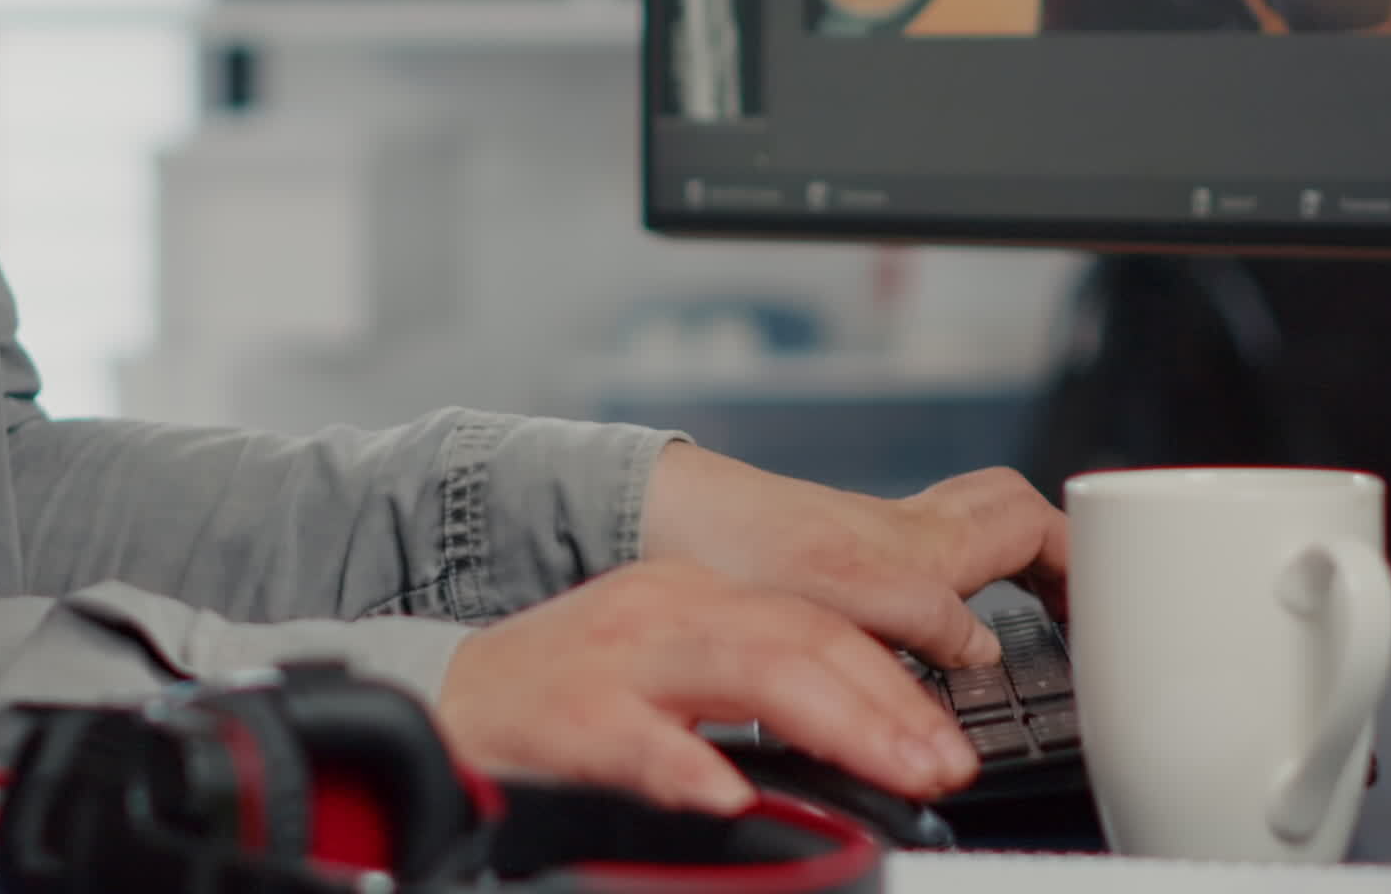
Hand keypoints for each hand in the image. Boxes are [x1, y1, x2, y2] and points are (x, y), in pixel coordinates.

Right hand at [432, 558, 983, 813]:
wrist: (440, 701)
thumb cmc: (561, 697)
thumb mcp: (668, 669)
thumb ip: (753, 692)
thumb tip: (863, 738)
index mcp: (695, 596)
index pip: (820, 624)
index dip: (897, 681)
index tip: (950, 739)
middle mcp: (664, 609)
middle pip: (801, 639)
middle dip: (888, 705)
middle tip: (945, 764)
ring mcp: (615, 658)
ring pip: (745, 669)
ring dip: (834, 722)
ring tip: (892, 771)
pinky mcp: (566, 714)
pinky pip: (637, 736)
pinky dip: (686, 763)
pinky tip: (728, 794)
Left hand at [637, 444, 1070, 669]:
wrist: (659, 520)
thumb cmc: (732, 547)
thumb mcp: (840, 591)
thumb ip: (925, 615)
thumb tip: (987, 655)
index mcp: (922, 543)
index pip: (1035, 526)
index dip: (1082, 561)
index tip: (1112, 607)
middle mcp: (908, 534)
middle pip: (1015, 515)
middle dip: (1062, 551)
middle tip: (1083, 610)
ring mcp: (876, 543)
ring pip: (972, 536)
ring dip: (1014, 569)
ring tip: (1037, 629)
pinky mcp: (842, 562)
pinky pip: (927, 563)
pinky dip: (956, 592)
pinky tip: (943, 640)